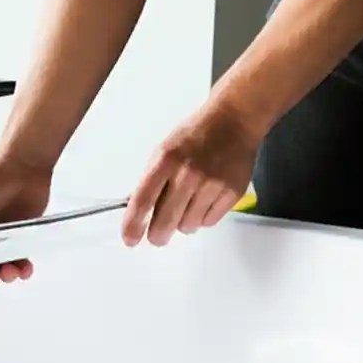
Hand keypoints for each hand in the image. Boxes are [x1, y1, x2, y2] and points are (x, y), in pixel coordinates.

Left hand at [122, 101, 260, 246]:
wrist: (233, 122)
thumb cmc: (193, 136)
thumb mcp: (163, 150)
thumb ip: (151, 179)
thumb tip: (137, 209)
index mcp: (165, 161)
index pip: (142, 200)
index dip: (133, 224)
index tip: (129, 239)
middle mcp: (188, 174)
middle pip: (166, 220)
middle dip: (158, 235)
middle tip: (156, 237)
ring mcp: (212, 185)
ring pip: (188, 225)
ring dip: (182, 224)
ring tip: (186, 207)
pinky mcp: (232, 193)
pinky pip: (209, 221)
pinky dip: (202, 218)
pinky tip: (203, 202)